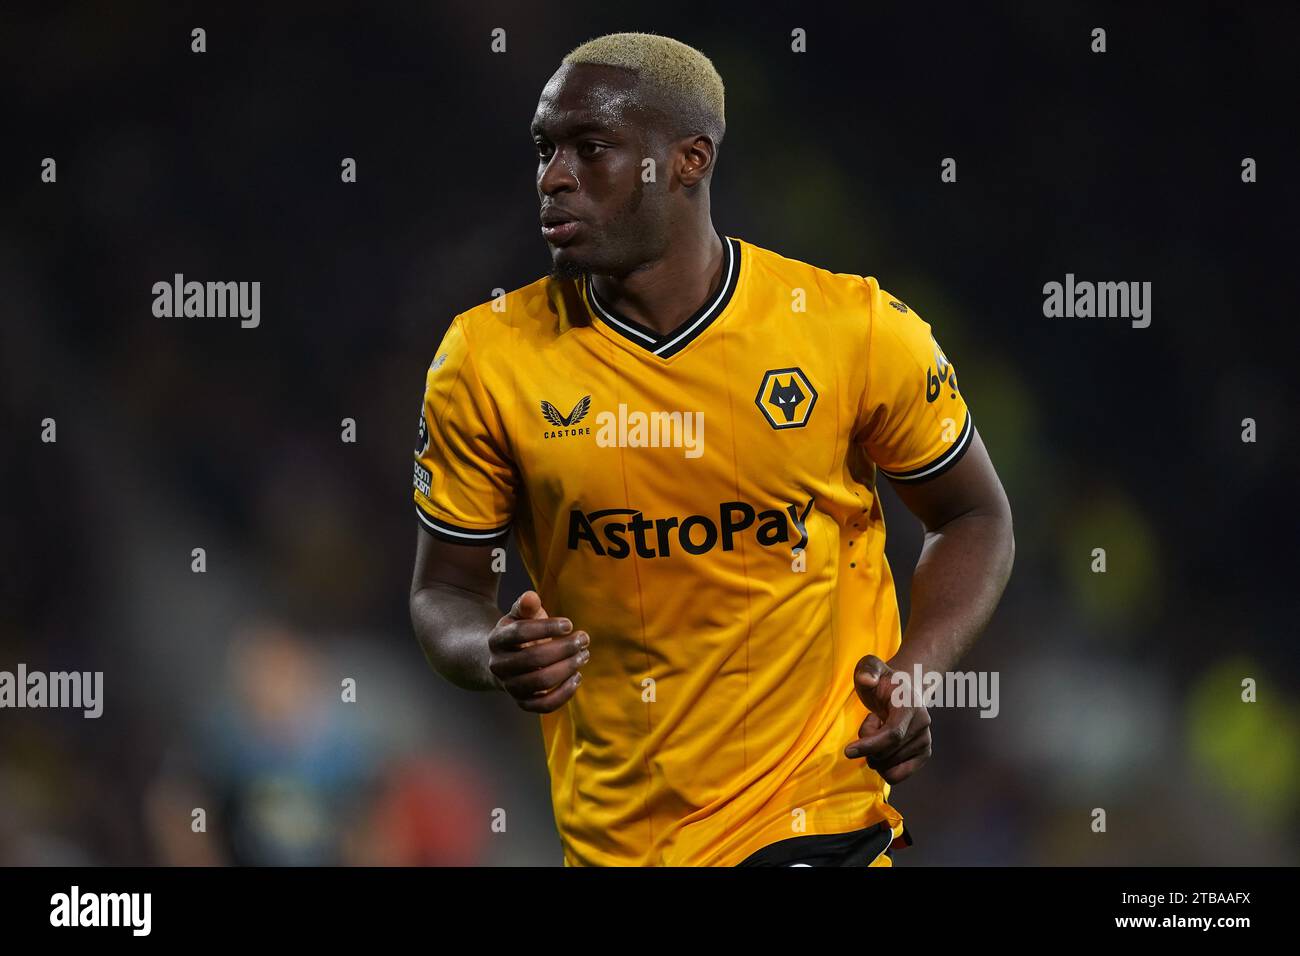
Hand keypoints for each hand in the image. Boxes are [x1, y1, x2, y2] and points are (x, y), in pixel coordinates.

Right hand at [487, 590, 588, 712]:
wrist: (505, 661)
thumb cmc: (520, 634)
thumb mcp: (520, 616)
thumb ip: (526, 606)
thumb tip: (531, 596)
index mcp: (496, 640)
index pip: (520, 633)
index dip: (546, 628)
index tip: (570, 624)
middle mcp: (498, 665)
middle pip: (533, 659)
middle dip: (563, 649)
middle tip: (583, 640)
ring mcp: (509, 686)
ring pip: (540, 682)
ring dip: (566, 668)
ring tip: (583, 656)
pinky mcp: (522, 702)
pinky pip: (543, 706)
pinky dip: (563, 694)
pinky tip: (578, 677)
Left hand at [844, 654, 932, 784]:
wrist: (903, 690)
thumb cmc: (882, 680)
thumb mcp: (870, 667)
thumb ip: (867, 670)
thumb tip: (867, 679)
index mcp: (910, 705)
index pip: (892, 734)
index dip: (870, 745)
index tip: (848, 751)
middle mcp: (923, 724)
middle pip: (886, 752)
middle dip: (867, 745)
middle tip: (871, 723)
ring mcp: (925, 741)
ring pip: (889, 765)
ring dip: (874, 753)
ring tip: (880, 730)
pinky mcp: (924, 754)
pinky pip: (898, 775)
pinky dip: (883, 769)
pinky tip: (882, 751)